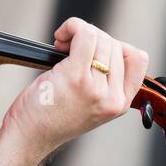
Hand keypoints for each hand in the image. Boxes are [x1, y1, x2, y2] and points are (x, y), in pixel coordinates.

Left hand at [0, 17, 147, 158]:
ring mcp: (96, 87)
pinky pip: (84, 35)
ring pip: (100, 38)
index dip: (115, 46)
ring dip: (78, 32)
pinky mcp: (76, 77)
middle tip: (67, 48)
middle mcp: (113, 97)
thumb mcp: (88, 104)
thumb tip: (100, 42)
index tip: (92, 52)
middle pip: (115, 44)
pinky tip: (59, 39)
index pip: (137, 59)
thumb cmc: (49, 118)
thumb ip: (103, 80)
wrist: (28, 138)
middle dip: (91, 37)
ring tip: (61, 46)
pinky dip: (72, 27)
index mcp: (120, 103)